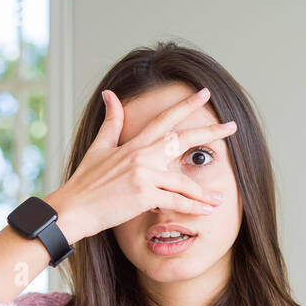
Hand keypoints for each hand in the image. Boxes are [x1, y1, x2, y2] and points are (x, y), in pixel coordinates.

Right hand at [46, 87, 236, 243]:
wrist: (73, 209)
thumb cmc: (84, 182)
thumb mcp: (98, 148)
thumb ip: (111, 122)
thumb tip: (110, 94)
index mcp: (134, 144)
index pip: (165, 120)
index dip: (186, 105)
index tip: (205, 93)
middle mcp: (142, 155)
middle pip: (183, 141)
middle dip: (210, 132)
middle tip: (232, 126)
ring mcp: (144, 175)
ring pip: (183, 181)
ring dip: (203, 192)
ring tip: (219, 199)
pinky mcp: (143, 195)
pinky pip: (176, 202)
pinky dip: (193, 207)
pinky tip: (207, 211)